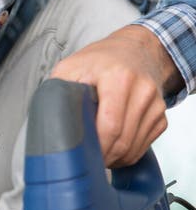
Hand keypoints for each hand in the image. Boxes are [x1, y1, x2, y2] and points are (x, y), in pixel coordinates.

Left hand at [50, 24, 181, 165]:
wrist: (135, 49)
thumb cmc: (100, 61)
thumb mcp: (72, 66)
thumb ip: (58, 91)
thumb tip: (48, 120)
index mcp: (117, 77)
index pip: (110, 125)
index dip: (96, 147)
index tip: (82, 154)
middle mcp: (141, 90)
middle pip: (123, 141)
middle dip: (103, 156)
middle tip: (87, 160)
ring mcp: (155, 103)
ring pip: (134, 148)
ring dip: (114, 158)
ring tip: (98, 155)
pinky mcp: (161, 115)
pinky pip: (145, 145)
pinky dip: (128, 154)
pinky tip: (114, 147)